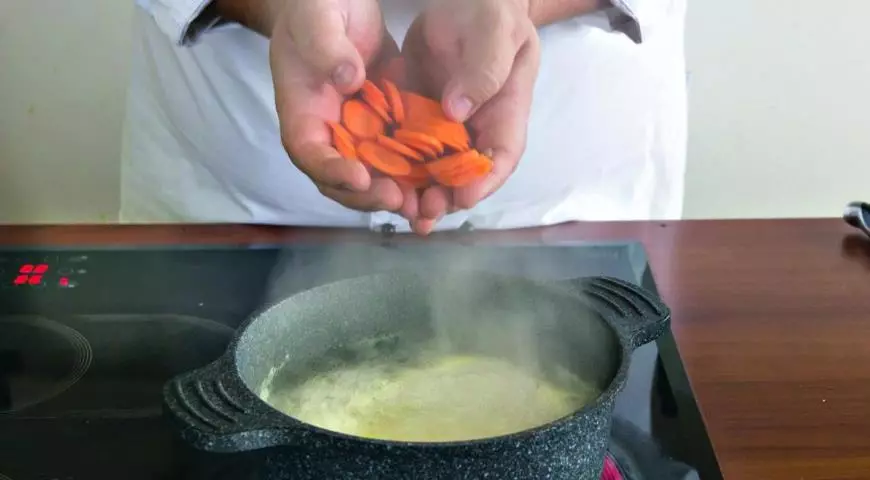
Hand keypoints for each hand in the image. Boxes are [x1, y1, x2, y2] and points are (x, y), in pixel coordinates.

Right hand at [269, 0, 404, 212]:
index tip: (359, 177)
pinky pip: (400, 151)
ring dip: (397, 191)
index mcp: (302, 111)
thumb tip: (349, 80)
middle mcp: (329, 130)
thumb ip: (327, 48)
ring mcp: (358, 129)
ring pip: (374, 172)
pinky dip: (417, 167)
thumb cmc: (314, 7)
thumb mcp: (315, 19)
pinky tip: (441, 175)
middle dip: (368, 194)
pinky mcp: (385, 122)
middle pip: (341, 178)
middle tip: (398, 199)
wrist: (337, 0)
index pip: (309, 153)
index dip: (332, 172)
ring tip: (423, 203)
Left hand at [402, 0, 540, 233]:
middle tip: (423, 214)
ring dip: (420, 191)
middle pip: (467, 172)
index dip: (482, 181)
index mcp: (505, 108)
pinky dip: (397, 165)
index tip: (461, 198)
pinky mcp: (420, 113)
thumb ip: (483, 69)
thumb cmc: (490, 9)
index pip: (501, 155)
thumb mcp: (495, 31)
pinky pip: (409, 146)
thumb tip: (457, 111)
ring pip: (436, 166)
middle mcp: (478, 123)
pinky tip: (379, 180)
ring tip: (401, 211)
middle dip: (446, 197)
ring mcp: (448, 121)